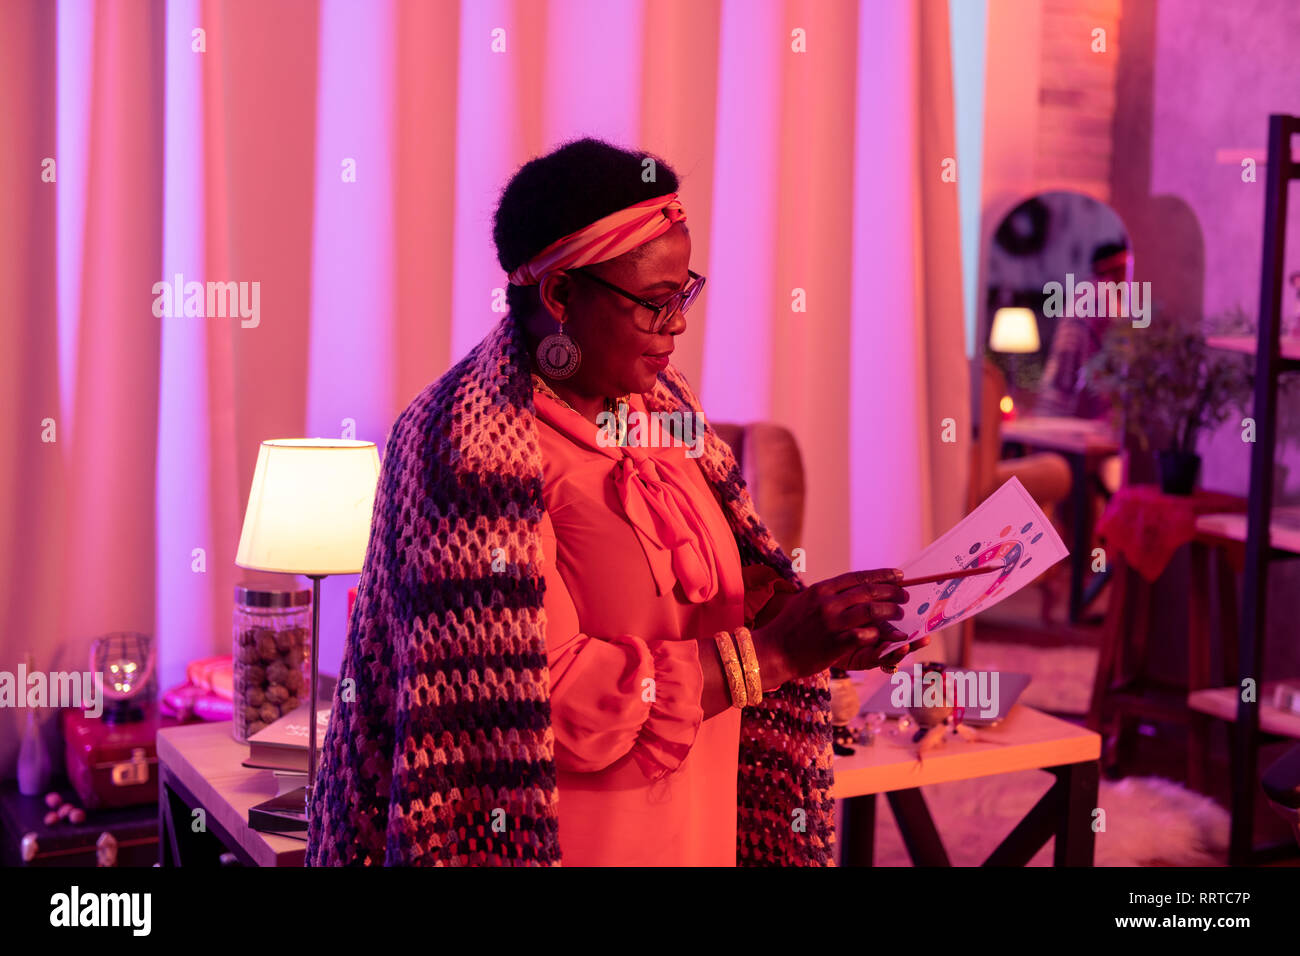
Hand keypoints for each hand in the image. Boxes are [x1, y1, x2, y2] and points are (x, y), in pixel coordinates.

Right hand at [751, 568, 911, 685]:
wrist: (772, 651)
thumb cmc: (789, 627)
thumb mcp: (805, 601)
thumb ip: (827, 593)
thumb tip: (850, 587)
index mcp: (822, 589)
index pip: (858, 577)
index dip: (882, 576)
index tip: (899, 575)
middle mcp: (828, 602)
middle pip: (869, 591)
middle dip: (892, 592)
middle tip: (905, 596)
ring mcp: (832, 622)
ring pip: (872, 610)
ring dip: (890, 611)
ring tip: (900, 614)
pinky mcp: (835, 642)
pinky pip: (865, 634)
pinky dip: (879, 634)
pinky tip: (886, 635)